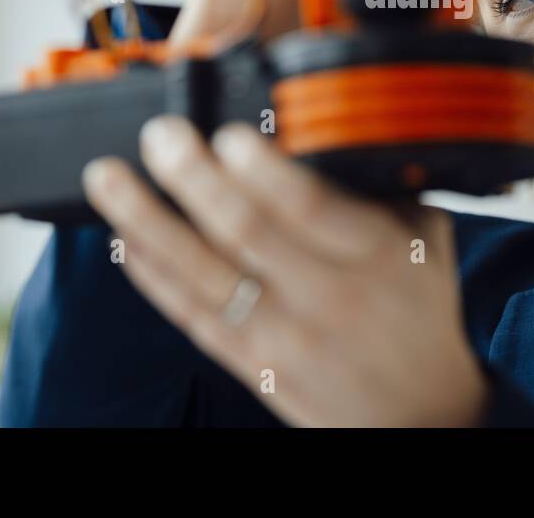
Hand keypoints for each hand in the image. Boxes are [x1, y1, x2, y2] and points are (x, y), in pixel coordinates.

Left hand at [82, 116, 492, 426]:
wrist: (421, 413)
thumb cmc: (419, 308)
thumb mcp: (424, 235)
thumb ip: (379, 183)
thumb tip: (326, 121)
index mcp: (376, 253)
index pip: (310, 206)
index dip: (261, 169)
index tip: (226, 132)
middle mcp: (326, 294)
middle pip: (244, 232)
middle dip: (192, 177)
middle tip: (159, 136)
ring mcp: (283, 333)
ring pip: (201, 274)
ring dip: (147, 220)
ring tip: (108, 176)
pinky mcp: (252, 362)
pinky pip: (190, 314)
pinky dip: (151, 273)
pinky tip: (122, 236)